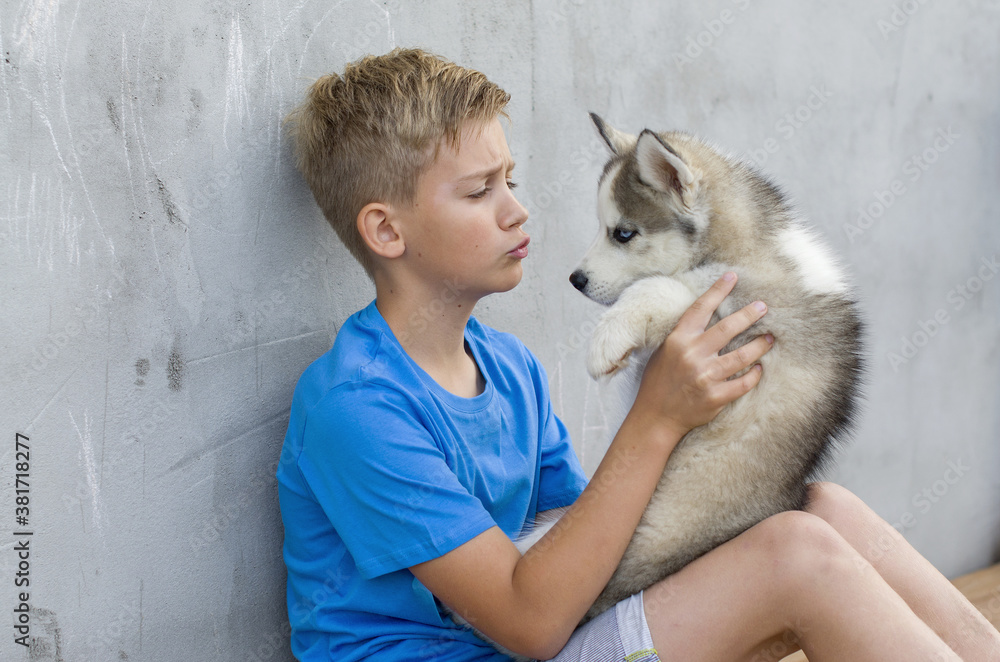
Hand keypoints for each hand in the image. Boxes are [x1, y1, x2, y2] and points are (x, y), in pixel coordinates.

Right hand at [630, 272, 772, 438]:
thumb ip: (685, 336)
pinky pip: (744, 382)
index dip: (717, 290)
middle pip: (728, 328)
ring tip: (770, 338)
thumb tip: (707, 318)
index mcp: (679, 340)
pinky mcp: (716, 397)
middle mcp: (693, 355)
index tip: (732, 276)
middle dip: (749, 314)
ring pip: (743, 356)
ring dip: (761, 345)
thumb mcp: (664, 352)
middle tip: (763, 306)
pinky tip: (759, 368)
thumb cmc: (659, 382)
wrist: (656, 416)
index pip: (701, 308)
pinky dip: (754, 374)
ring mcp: (706, 377)